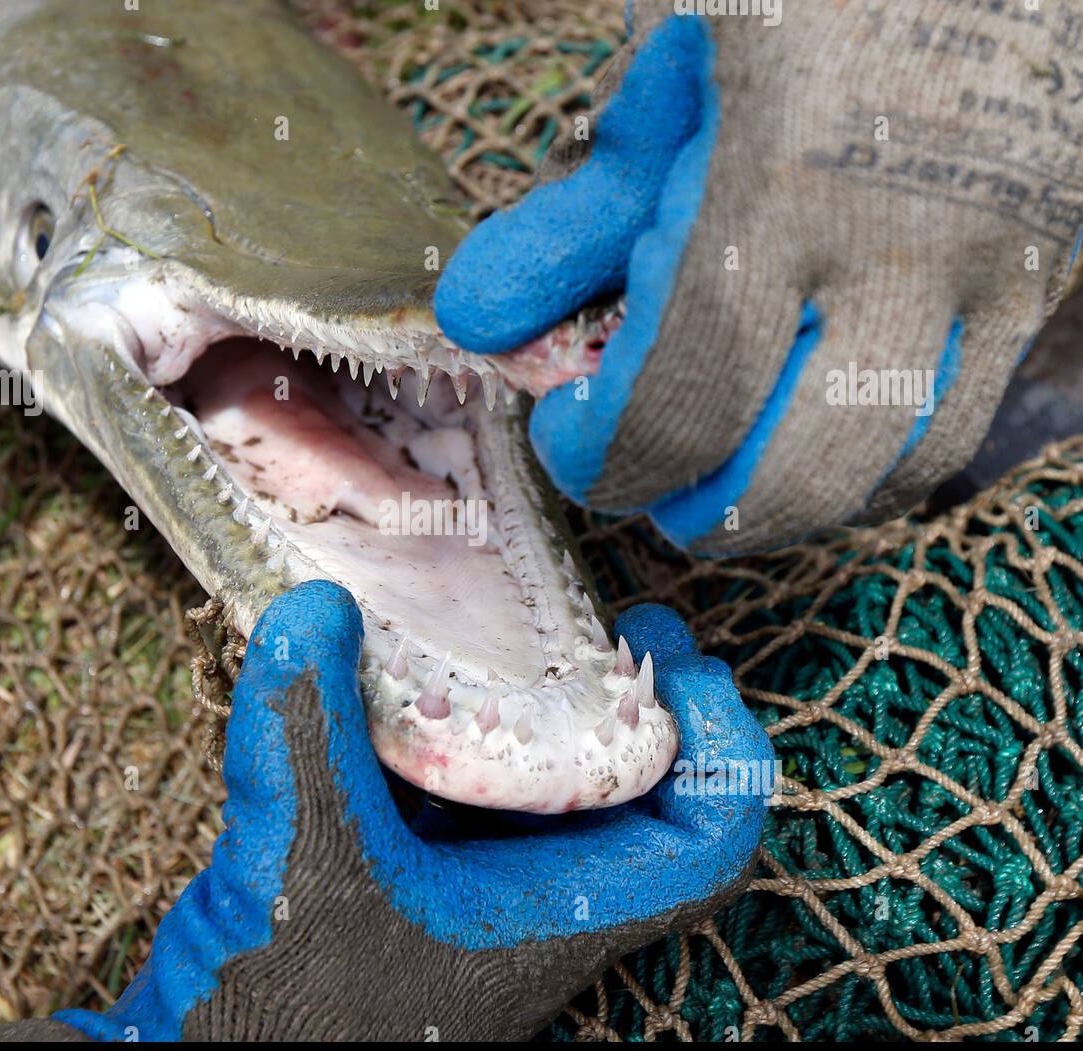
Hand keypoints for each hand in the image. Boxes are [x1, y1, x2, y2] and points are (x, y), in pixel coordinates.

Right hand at [0, 580, 769, 1041]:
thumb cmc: (286, 1016)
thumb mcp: (302, 858)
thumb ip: (308, 729)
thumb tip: (320, 607)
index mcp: (550, 915)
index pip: (701, 844)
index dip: (721, 750)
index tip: (685, 665)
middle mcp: (529, 904)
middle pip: (638, 801)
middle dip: (638, 707)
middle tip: (618, 630)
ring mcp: (473, 893)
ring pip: (552, 794)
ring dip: (552, 716)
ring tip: (528, 636)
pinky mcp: (414, 879)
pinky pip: (469, 795)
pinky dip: (464, 734)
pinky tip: (417, 684)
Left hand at [435, 1, 1082, 553]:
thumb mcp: (663, 85)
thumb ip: (573, 218)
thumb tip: (477, 324)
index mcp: (780, 184)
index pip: (681, 400)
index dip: (605, 456)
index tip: (563, 435)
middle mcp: (906, 243)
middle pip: (799, 473)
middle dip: (699, 511)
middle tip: (647, 486)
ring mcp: (1001, 262)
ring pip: (897, 469)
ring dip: (791, 507)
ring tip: (723, 478)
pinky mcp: (1050, 270)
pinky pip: (962, 419)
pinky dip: (871, 460)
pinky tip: (808, 432)